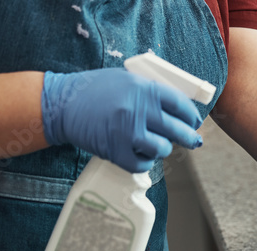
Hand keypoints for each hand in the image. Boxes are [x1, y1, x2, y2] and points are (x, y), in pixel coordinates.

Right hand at [41, 68, 202, 172]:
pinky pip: (143, 164)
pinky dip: (144, 160)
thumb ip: (151, 92)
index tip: (195, 121)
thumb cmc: (95, 90)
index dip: (192, 115)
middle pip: (178, 129)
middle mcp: (137, 110)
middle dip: (190, 137)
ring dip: (163, 148)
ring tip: (156, 143)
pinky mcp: (116, 152)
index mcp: (142, 89)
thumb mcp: (126, 80)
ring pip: (163, 149)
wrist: (61, 104)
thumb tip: (180, 108)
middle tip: (193, 140)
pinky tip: (140, 152)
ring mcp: (127, 133)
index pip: (180, 104)